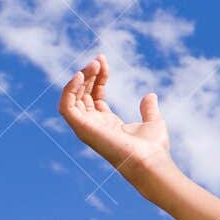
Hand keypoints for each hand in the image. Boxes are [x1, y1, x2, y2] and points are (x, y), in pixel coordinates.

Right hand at [58, 54, 172, 182]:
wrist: (150, 160)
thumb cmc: (153, 148)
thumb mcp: (153, 121)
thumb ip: (148, 108)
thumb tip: (150, 95)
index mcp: (107, 123)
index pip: (95, 95)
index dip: (98, 77)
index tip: (103, 60)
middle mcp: (94, 125)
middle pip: (83, 94)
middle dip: (89, 75)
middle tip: (99, 59)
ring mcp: (86, 127)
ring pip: (73, 98)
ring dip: (80, 79)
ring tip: (93, 64)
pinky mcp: (82, 129)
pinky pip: (66, 107)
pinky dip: (69, 90)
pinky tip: (81, 76)